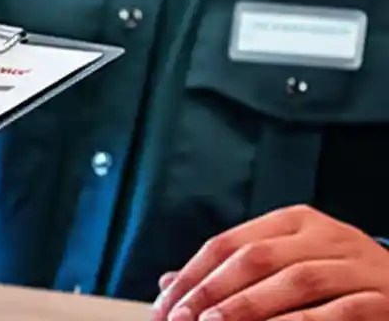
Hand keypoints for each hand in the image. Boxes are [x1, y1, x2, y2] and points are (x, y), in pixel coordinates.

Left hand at [152, 205, 388, 320]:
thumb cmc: (338, 282)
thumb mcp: (286, 265)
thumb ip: (234, 274)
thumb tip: (168, 282)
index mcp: (294, 221)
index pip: (229, 242)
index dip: (192, 275)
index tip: (165, 305)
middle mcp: (326, 235)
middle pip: (255, 258)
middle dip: (211, 291)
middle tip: (181, 319)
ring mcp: (357, 266)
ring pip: (295, 281)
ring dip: (248, 306)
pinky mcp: (382, 299)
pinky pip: (338, 311)